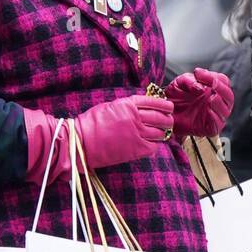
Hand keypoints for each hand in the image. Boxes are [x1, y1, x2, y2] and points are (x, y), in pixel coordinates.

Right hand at [23, 93, 175, 184]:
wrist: (82, 141)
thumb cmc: (91, 123)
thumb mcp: (110, 107)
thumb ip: (126, 107)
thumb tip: (139, 108)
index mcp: (128, 104)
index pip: (154, 102)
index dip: (164, 105)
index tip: (169, 107)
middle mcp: (135, 117)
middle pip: (160, 117)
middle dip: (167, 119)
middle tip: (169, 122)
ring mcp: (136, 133)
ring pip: (159, 133)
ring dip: (162, 133)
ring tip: (161, 134)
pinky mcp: (135, 149)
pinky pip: (153, 147)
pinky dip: (154, 145)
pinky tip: (150, 145)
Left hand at [166, 67, 233, 138]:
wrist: (166, 114)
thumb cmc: (176, 97)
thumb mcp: (179, 83)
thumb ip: (189, 80)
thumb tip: (201, 87)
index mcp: (214, 89)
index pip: (223, 81)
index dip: (214, 76)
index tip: (199, 73)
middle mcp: (218, 102)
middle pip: (228, 95)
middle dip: (221, 88)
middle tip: (212, 84)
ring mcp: (215, 115)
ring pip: (226, 109)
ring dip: (220, 102)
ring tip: (211, 97)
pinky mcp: (211, 128)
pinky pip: (218, 123)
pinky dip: (215, 117)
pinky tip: (208, 110)